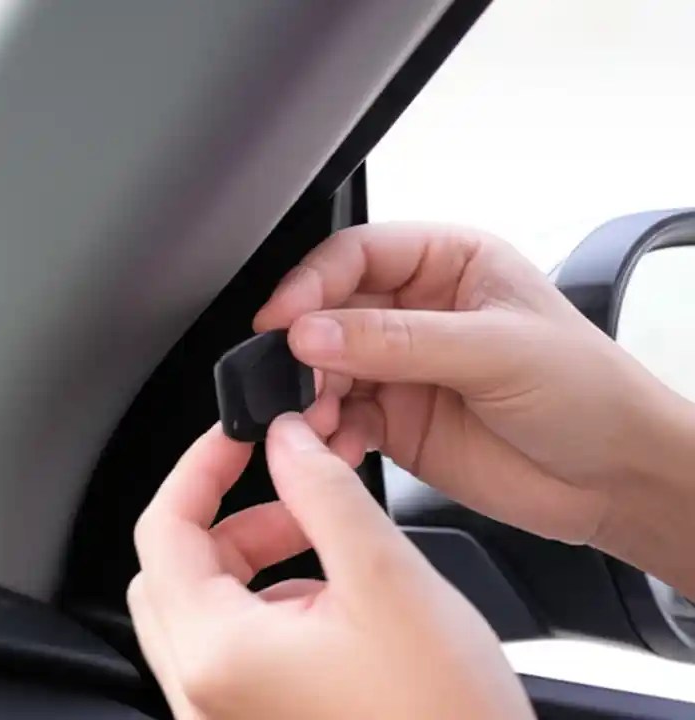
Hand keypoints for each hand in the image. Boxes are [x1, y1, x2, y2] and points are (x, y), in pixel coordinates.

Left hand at [129, 416, 531, 719]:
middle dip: (228, 518)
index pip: (163, 530)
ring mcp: (222, 718)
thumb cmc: (444, 717)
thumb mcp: (386, 577)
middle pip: (172, 570)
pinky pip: (230, 651)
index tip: (238, 437)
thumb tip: (285, 439)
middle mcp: (203, 695)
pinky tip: (330, 605)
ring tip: (323, 546)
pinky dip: (264, 608)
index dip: (199, 468)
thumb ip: (322, 492)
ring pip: (201, 609)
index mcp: (216, 654)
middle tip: (291, 497)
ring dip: (250, 562)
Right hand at [255, 222, 694, 589]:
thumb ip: (400, 342)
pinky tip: (336, 445)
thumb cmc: (589, 393)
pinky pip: (339, 420)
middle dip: (305, 344)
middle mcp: (416, 310)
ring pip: (326, 369)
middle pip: (329, 311)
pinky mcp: (394, 422)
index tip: (284, 318)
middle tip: (292, 374)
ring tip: (314, 418)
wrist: (618, 480)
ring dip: (311, 394)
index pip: (358, 255)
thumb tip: (314, 332)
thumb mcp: (497, 351)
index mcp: (448, 262)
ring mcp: (401, 368)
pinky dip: (328, 435)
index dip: (313, 282)